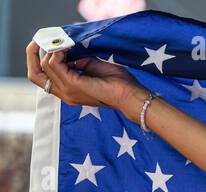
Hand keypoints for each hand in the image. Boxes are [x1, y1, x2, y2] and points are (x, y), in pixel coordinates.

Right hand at [26, 42, 141, 112]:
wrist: (130, 94)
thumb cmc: (116, 82)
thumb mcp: (90, 67)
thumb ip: (75, 61)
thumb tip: (63, 50)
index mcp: (68, 91)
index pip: (41, 77)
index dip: (39, 57)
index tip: (47, 43)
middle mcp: (65, 94)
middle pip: (34, 75)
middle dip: (32, 54)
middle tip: (39, 40)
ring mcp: (68, 92)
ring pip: (44, 66)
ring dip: (51, 50)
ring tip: (63, 43)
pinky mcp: (74, 85)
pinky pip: (55, 65)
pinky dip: (58, 52)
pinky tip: (66, 47)